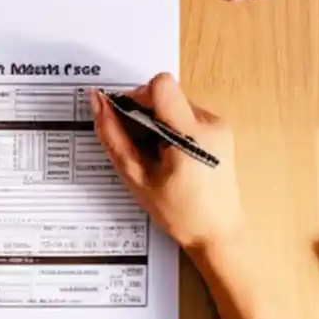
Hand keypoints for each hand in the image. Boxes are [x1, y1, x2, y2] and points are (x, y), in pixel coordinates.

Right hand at [91, 74, 243, 250]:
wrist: (218, 233)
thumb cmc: (180, 213)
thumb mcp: (138, 177)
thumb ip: (114, 136)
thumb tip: (98, 103)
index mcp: (192, 134)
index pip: (160, 85)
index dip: (136, 97)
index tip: (126, 119)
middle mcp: (210, 123)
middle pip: (166, 93)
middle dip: (145, 113)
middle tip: (137, 145)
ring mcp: (219, 125)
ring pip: (175, 103)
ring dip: (158, 121)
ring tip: (155, 156)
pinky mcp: (220, 131)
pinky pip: (187, 115)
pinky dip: (171, 128)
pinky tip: (169, 156)